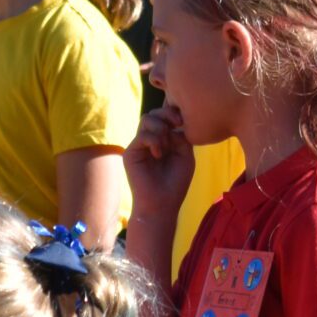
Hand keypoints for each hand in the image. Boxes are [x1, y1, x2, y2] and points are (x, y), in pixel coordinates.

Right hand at [125, 105, 193, 228]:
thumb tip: (171, 124)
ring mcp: (139, 146)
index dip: (174, 113)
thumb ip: (180, 136)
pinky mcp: (130, 153)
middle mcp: (150, 140)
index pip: (165, 116)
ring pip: (146, 119)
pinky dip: (154, 141)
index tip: (183, 122)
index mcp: (163, 140)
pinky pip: (142, 135)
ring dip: (161, 127)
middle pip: (155, 113)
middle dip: (167, 114)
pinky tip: (159, 154)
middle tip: (177, 124)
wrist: (162, 204)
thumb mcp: (185, 154)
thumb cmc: (175, 183)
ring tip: (166, 145)